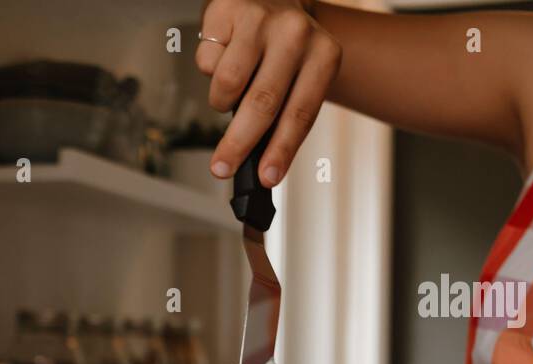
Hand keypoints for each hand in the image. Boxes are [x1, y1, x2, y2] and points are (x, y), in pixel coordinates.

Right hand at [197, 0, 339, 184]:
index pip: (300, 113)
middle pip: (262, 103)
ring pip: (228, 84)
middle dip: (239, 143)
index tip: (266, 177)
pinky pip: (207, 61)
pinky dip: (210, 69)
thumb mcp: (299, 77)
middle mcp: (296, 34)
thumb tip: (258, 162)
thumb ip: (284, 115)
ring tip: (229, 93)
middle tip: (222, 167)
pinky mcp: (228, 12)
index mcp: (324, 55)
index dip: (281, 149)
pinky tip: (223, 56)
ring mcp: (261, 19)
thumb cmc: (283, 48)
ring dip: (221, 101)